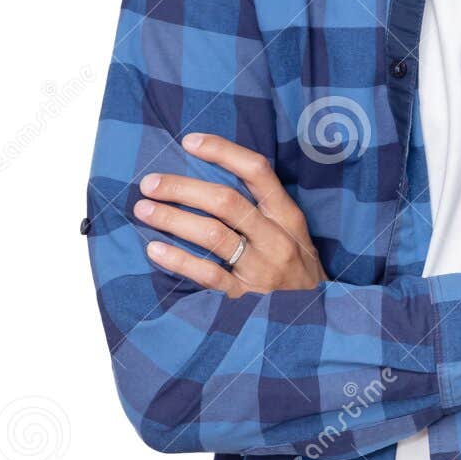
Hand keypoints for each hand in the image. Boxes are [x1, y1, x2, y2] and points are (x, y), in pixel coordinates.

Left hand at [133, 133, 322, 297]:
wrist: (317, 317)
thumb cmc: (296, 265)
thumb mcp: (292, 231)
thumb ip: (262, 206)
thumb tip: (209, 176)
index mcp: (287, 215)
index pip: (256, 171)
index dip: (223, 152)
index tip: (189, 142)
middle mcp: (276, 238)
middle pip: (226, 202)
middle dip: (183, 188)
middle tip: (150, 183)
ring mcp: (261, 268)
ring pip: (214, 235)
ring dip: (174, 219)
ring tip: (144, 210)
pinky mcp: (246, 297)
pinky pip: (209, 275)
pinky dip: (179, 261)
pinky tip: (154, 249)